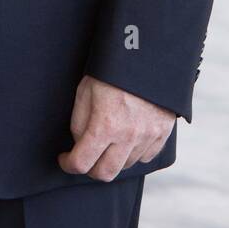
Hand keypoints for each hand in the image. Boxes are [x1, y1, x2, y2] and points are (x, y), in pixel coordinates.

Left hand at [57, 75, 175, 180]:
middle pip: (105, 173)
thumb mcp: (85, 91)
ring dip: (113, 159)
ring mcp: (148, 136)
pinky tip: (128, 138)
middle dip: (90, 169)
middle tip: (86, 156)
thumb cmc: (111, 70)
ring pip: (126, 166)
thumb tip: (80, 144)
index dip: (68, 164)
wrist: (147, 53)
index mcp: (105, 125)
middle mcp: (128, 136)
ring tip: (108, 141)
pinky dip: (134, 153)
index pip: (81, 162)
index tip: (65, 159)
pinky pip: (146, 157)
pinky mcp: (163, 132)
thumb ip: (79, 122)